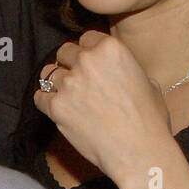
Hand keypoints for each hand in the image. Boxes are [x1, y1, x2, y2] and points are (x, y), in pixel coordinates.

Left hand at [34, 32, 172, 184]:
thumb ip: (126, 69)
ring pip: (49, 73)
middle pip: (65, 52)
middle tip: (78, 80)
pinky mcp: (56, 107)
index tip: (89, 62)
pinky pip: (39, 97)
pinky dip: (46, 102)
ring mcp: (69, 83)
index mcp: (110, 49)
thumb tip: (119, 72)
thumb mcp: (148, 82)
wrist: (139, 150)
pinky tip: (57, 108)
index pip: (87, 38)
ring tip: (65, 93)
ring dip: (56, 82)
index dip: (87, 50)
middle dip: (70, 64)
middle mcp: (86, 60)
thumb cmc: (149, 120)